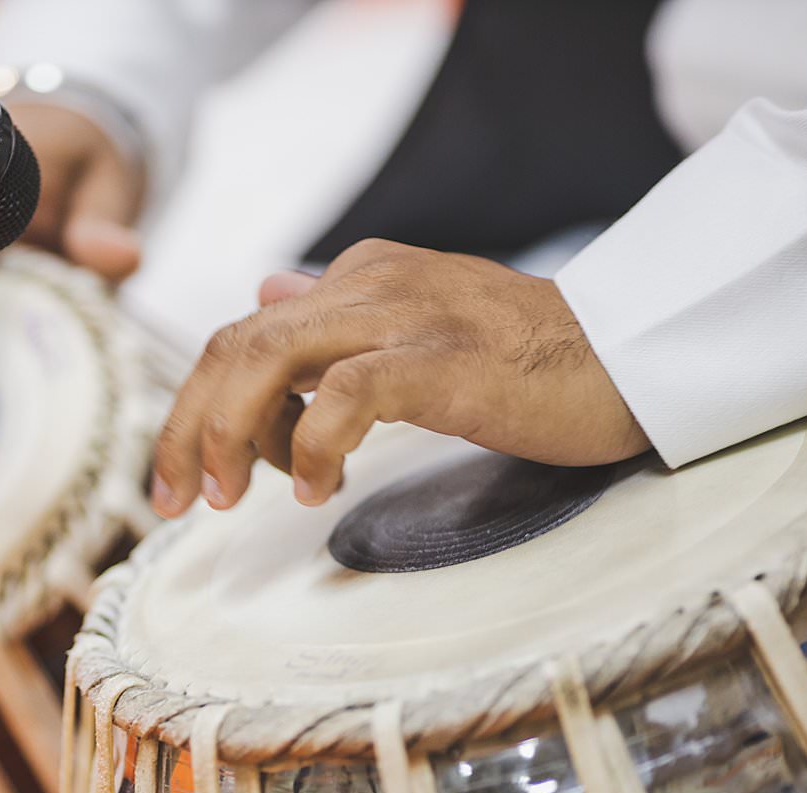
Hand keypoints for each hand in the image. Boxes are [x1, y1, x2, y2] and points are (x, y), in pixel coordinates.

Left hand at [150, 239, 649, 516]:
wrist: (630, 355)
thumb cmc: (526, 357)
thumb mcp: (417, 323)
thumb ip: (339, 315)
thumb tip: (269, 290)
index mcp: (358, 279)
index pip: (243, 335)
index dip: (196, 406)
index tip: (180, 478)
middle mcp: (369, 286)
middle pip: (235, 345)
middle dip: (189, 428)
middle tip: (176, 499)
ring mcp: (404, 319)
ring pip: (269, 358)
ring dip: (230, 435)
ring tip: (231, 498)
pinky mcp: (442, 361)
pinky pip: (347, 394)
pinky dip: (315, 446)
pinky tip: (318, 491)